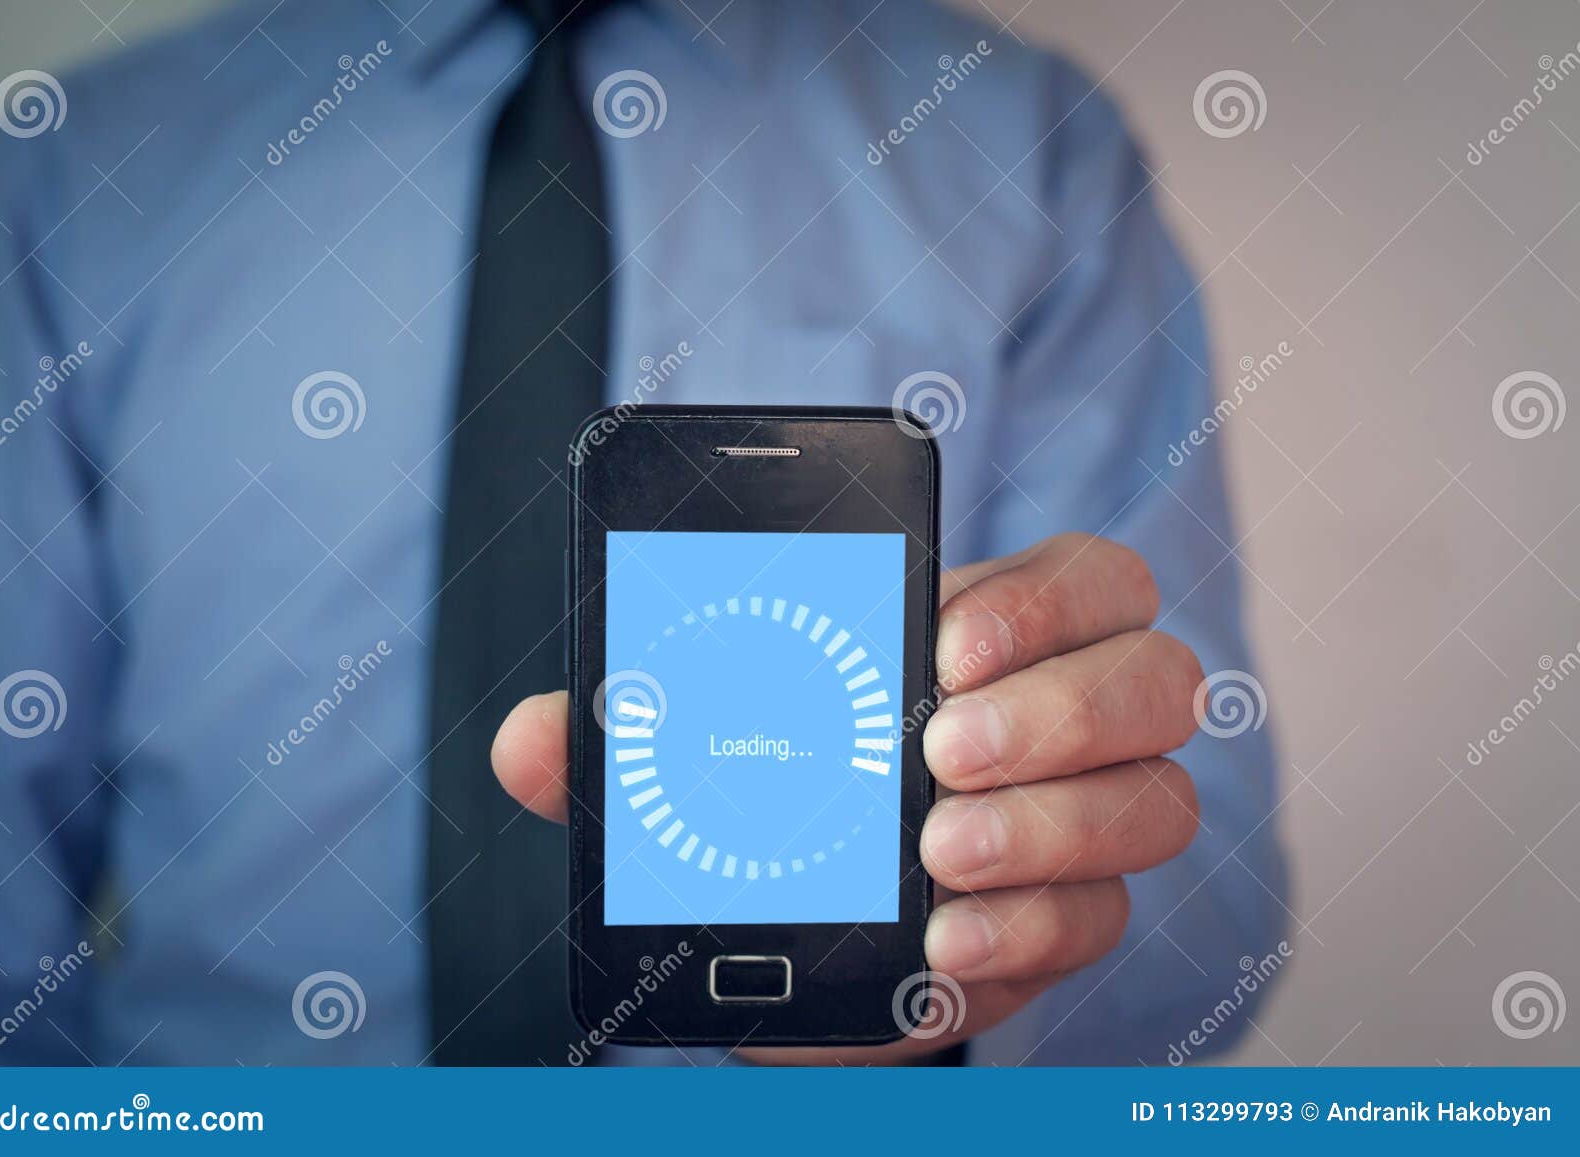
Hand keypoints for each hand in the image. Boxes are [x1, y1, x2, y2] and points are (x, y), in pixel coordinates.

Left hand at [491, 533, 1203, 1063]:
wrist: (816, 903)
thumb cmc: (789, 773)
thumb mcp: (712, 735)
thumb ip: (635, 732)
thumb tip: (531, 744)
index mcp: (999, 635)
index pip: (1088, 581)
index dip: (1040, 603)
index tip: (946, 645)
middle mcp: (1074, 724)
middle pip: (1155, 684)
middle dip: (1059, 716)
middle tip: (944, 756)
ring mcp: (1083, 829)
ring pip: (1154, 809)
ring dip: (1049, 835)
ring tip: (938, 863)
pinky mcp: (1063, 927)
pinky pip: (1090, 934)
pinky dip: (1016, 945)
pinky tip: (938, 958)